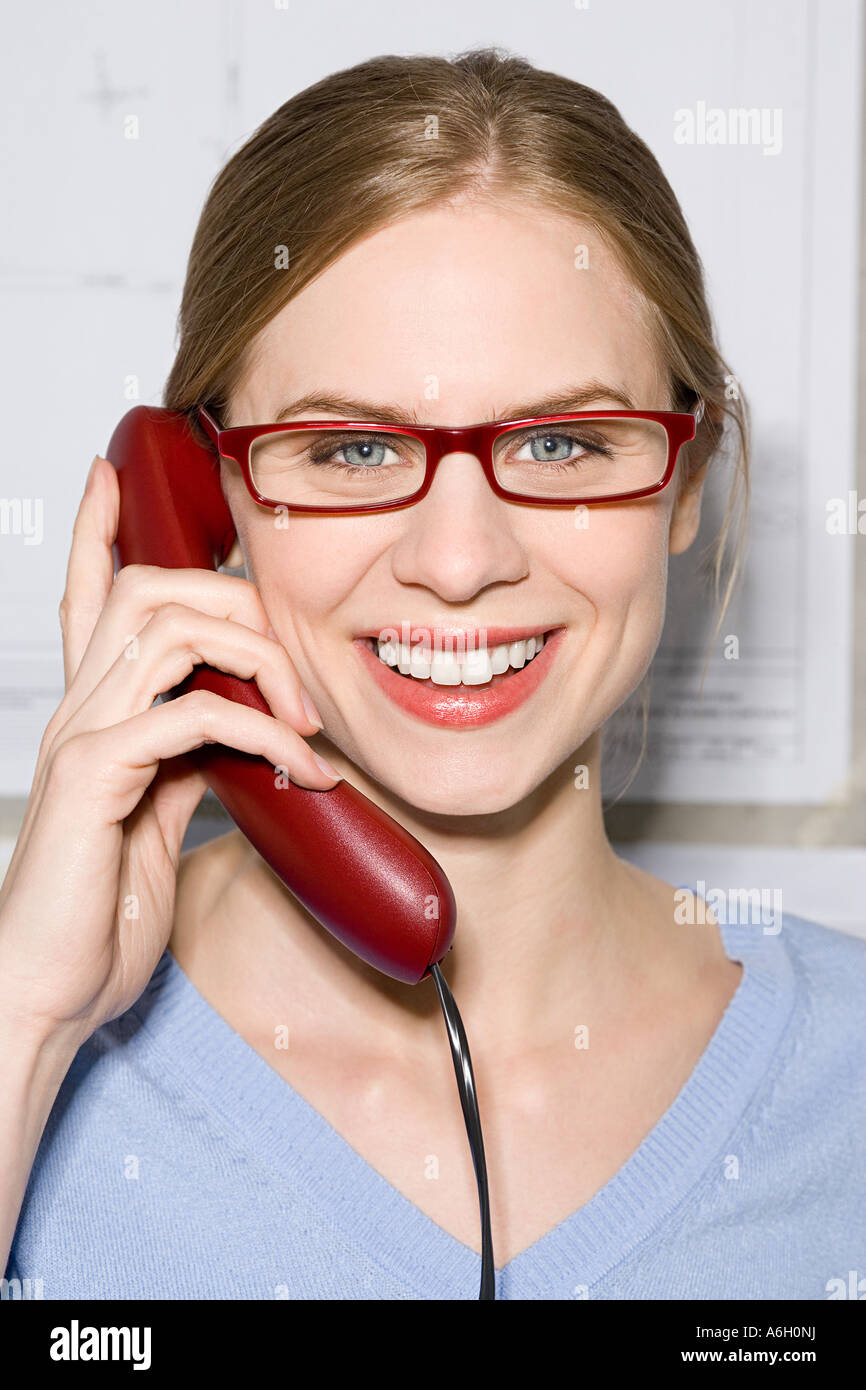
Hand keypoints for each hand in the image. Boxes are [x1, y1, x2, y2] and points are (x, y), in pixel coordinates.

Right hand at [0, 454, 339, 1045]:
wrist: (51, 990)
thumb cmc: (101, 911)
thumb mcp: (157, 816)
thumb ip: (190, 760)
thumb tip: (248, 730)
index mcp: (94, 714)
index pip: (87, 596)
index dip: (99, 529)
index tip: (115, 471)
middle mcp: (80, 710)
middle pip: (148, 590)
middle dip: (239, 602)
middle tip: (302, 662)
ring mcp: (83, 738)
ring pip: (170, 631)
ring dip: (260, 661)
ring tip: (309, 722)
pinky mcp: (97, 778)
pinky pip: (192, 716)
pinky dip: (263, 734)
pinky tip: (301, 770)